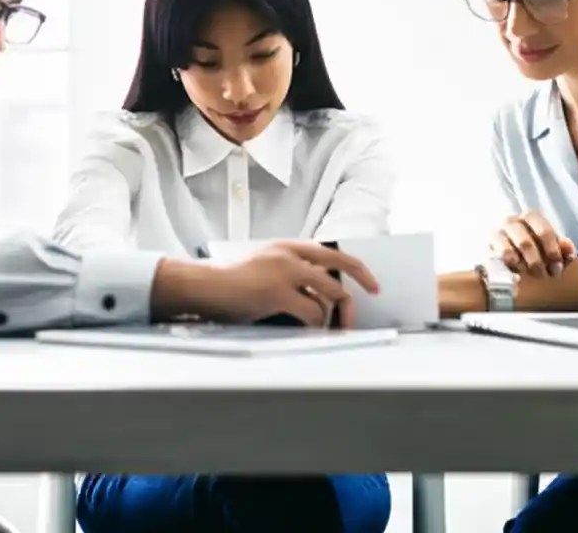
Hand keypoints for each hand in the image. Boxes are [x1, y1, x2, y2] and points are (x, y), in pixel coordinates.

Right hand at [211, 241, 379, 326]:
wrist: (206, 286)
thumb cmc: (232, 282)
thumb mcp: (266, 266)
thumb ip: (292, 274)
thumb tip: (320, 296)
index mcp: (287, 246)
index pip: (331, 252)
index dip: (354, 267)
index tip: (369, 281)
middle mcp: (289, 254)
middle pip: (339, 266)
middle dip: (361, 281)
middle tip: (371, 298)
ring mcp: (284, 272)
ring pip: (329, 293)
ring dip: (333, 315)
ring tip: (331, 328)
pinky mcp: (278, 293)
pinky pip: (312, 312)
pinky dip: (316, 325)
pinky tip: (312, 332)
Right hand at [490, 210, 576, 276]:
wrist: (509, 255)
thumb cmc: (536, 249)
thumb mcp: (553, 249)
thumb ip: (564, 249)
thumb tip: (568, 249)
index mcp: (531, 216)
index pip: (544, 232)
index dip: (552, 252)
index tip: (557, 268)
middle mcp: (511, 221)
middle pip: (525, 243)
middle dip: (537, 263)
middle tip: (543, 275)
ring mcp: (496, 233)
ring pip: (509, 252)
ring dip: (521, 267)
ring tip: (530, 274)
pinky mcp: (487, 247)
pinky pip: (496, 259)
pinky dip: (509, 268)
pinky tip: (517, 273)